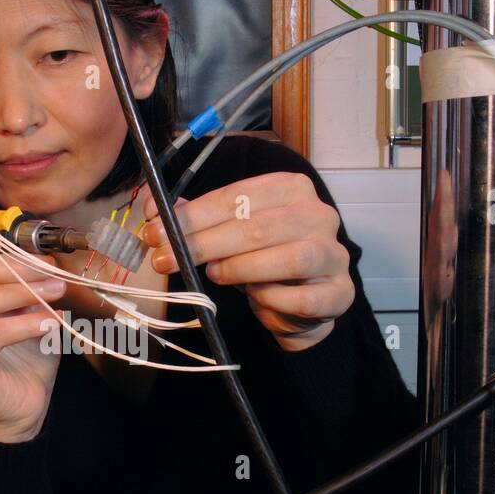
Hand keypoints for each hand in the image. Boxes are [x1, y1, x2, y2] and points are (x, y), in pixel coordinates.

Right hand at [0, 227, 65, 440]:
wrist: (26, 401)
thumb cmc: (25, 350)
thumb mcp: (27, 304)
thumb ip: (24, 278)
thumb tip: (40, 251)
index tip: (5, 240)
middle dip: (9, 265)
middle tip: (47, 267)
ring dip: (21, 291)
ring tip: (55, 290)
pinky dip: (24, 325)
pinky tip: (49, 322)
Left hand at [142, 172, 354, 350]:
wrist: (301, 304)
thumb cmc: (262, 262)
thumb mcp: (228, 235)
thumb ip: (196, 220)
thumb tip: (155, 211)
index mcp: (290, 188)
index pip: (238, 196)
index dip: (193, 216)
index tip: (155, 233)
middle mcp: (318, 215)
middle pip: (258, 226)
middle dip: (204, 244)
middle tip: (166, 260)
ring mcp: (334, 254)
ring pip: (289, 258)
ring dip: (242, 269)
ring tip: (216, 276)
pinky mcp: (340, 293)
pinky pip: (304, 299)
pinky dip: (273, 300)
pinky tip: (257, 299)